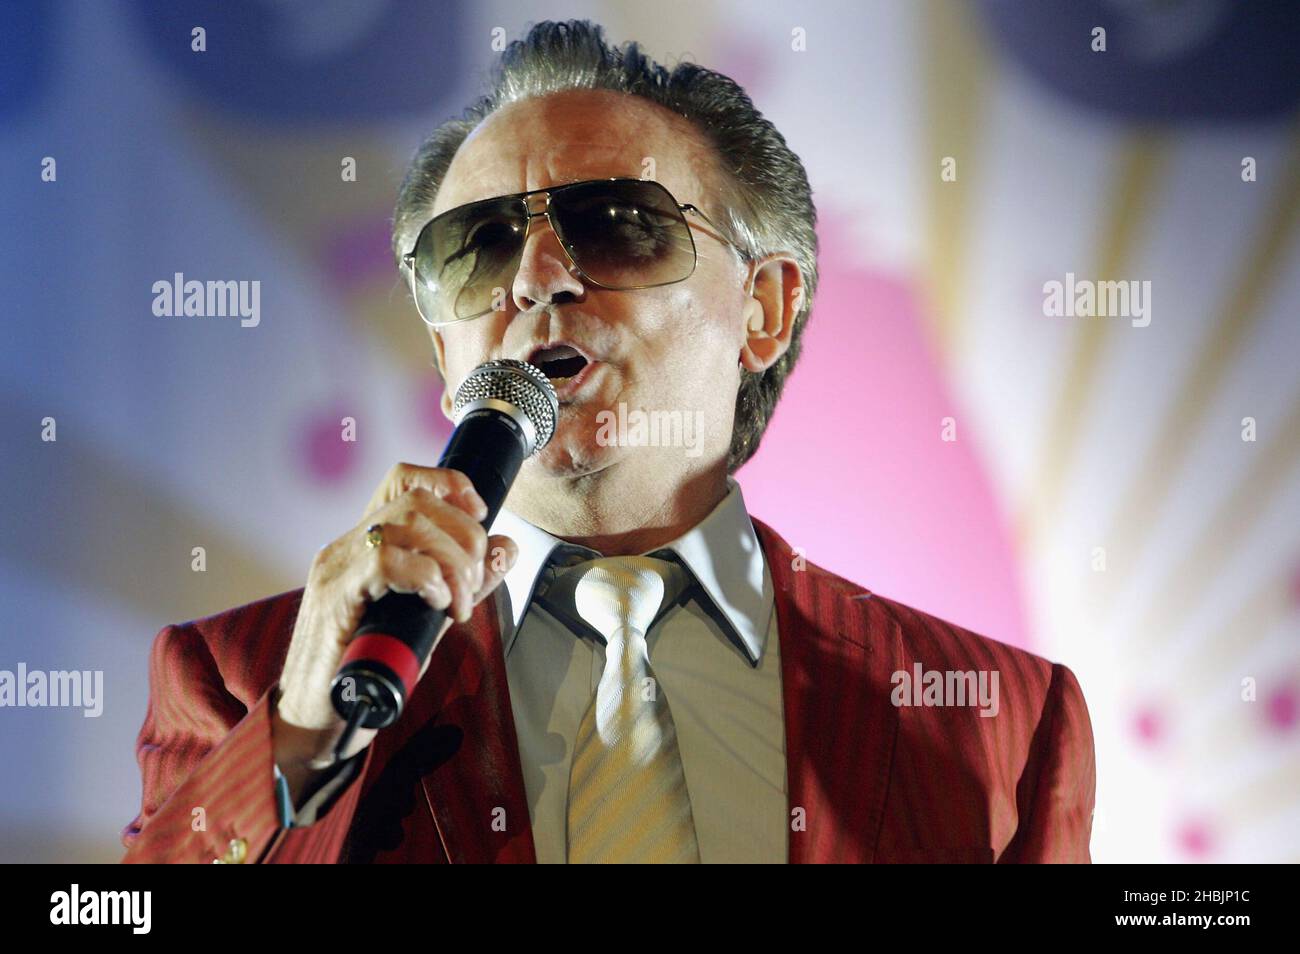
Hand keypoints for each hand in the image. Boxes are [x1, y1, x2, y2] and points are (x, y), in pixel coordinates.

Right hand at [271, 462, 517, 800]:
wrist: (315, 716)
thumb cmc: (367, 667)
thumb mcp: (427, 616)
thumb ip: (465, 580)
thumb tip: (506, 547)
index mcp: (366, 543)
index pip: (403, 479)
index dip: (450, 484)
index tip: (481, 514)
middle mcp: (347, 545)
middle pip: (417, 501)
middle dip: (465, 536)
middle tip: (475, 583)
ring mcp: (336, 568)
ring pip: (406, 524)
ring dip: (452, 561)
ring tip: (458, 602)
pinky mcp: (334, 598)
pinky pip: (385, 561)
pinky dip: (425, 577)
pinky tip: (436, 603)